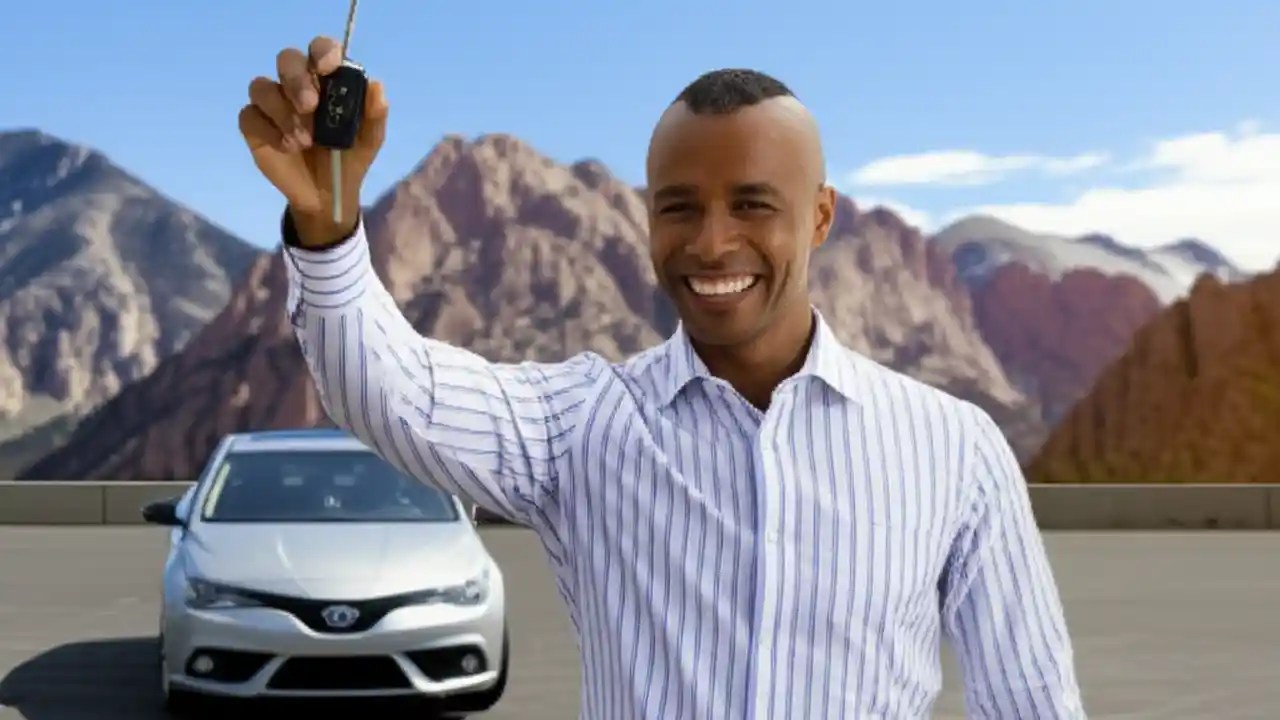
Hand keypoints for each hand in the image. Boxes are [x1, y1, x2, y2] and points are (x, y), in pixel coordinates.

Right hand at [237, 35, 388, 245]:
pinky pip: (249, 115)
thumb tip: (376, 86)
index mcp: (326, 79)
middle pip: (287, 59)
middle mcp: (297, 84)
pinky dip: (268, 131)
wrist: (328, 195)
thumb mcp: (369, 140)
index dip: (322, 51)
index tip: (327, 68)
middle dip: (297, 79)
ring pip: (261, 86)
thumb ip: (375, 115)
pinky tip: (286, 147)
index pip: (320, 49)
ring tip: (304, 141)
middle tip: (310, 106)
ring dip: (283, 112)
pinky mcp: (254, 125)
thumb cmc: (349, 157)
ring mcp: (272, 103)